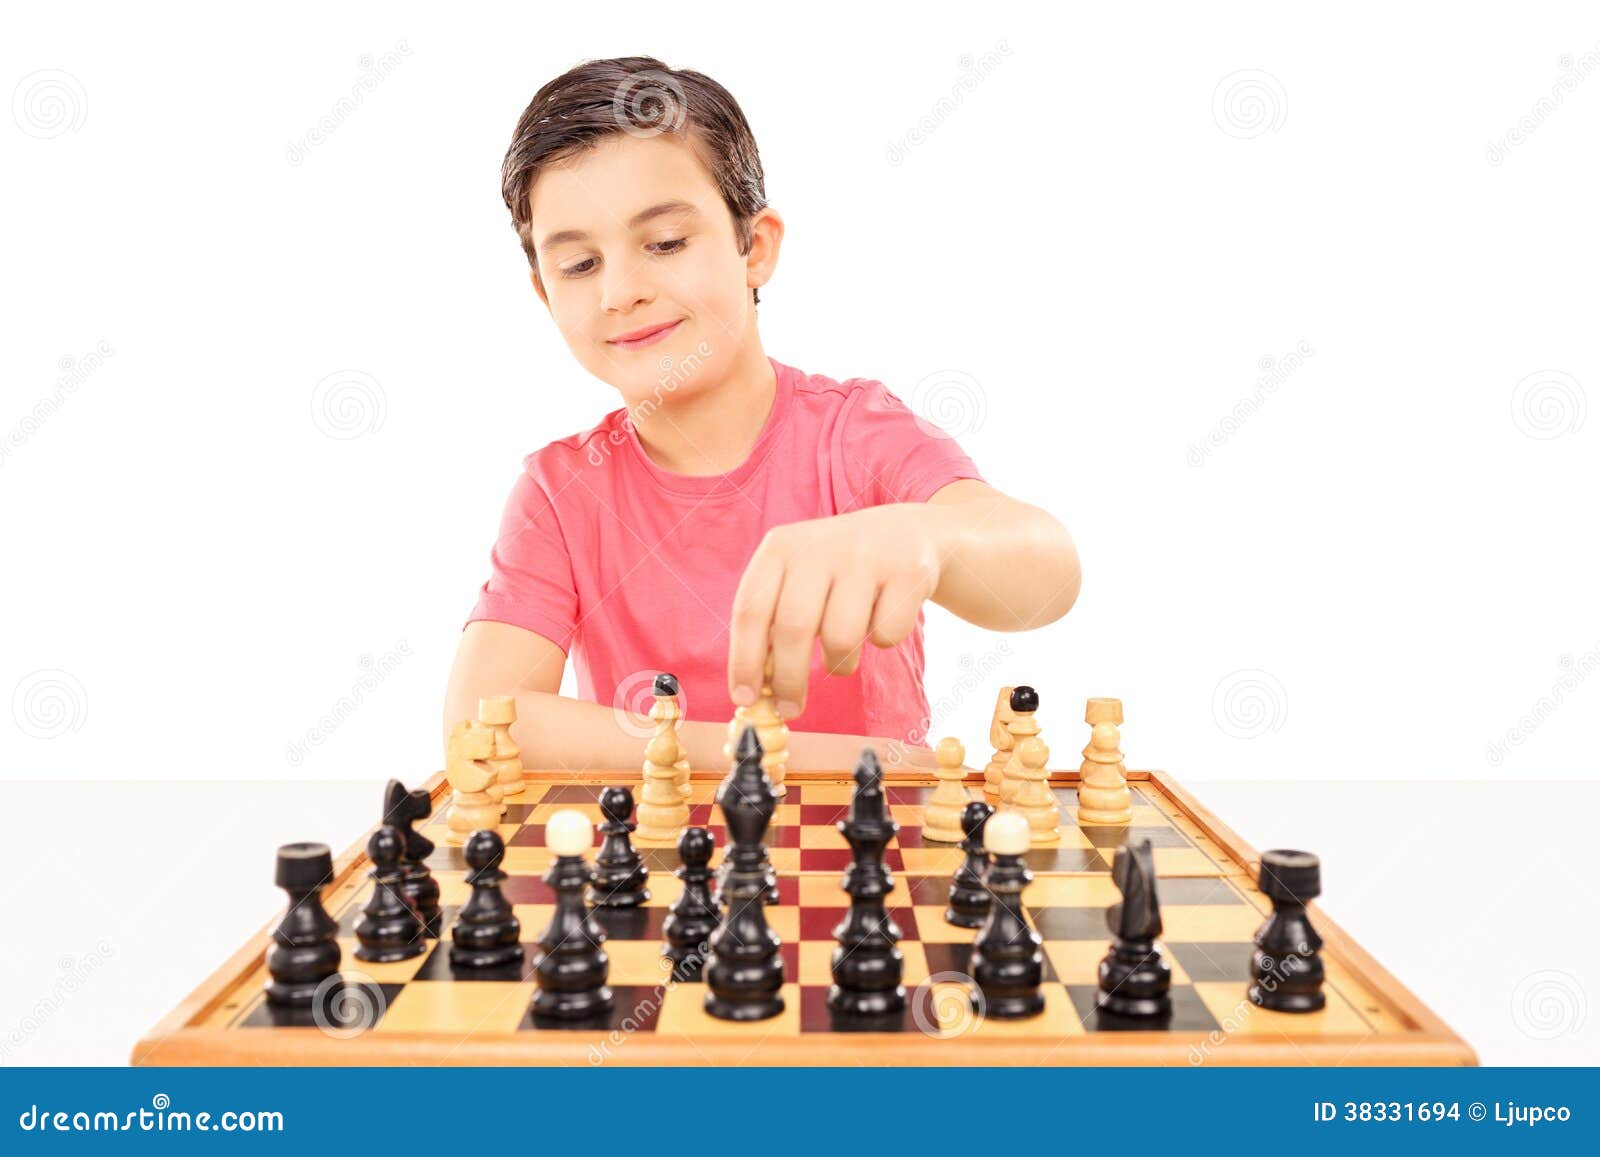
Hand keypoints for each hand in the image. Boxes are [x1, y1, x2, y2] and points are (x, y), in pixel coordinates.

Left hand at [728, 504, 946, 717]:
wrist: (904, 534)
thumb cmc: (837, 573)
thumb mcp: (797, 581)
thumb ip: (772, 625)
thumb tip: (755, 692)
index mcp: (780, 548)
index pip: (750, 609)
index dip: (744, 660)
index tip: (745, 699)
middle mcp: (818, 546)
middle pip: (793, 628)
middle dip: (789, 679)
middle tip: (790, 709)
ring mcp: (864, 555)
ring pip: (841, 637)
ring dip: (840, 663)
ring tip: (844, 653)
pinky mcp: (906, 571)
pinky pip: (885, 634)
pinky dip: (880, 642)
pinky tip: (881, 618)